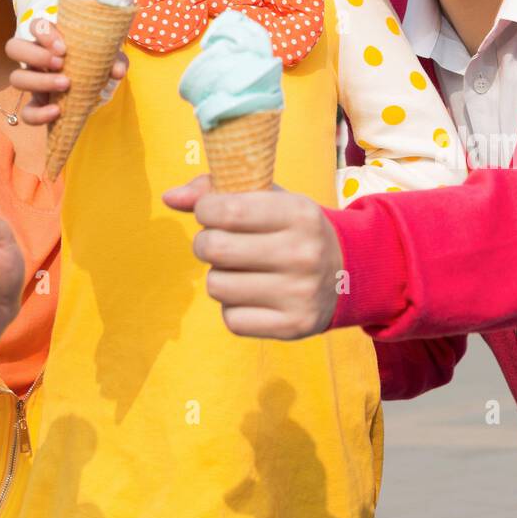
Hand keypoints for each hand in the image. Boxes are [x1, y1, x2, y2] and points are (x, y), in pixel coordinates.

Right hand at [6, 17, 128, 124]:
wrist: (97, 88)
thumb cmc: (97, 63)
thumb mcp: (109, 58)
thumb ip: (114, 60)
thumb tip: (116, 70)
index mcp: (50, 39)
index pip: (36, 25)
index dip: (44, 33)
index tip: (64, 47)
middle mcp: (35, 57)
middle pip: (14, 47)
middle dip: (35, 54)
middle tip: (61, 63)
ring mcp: (33, 81)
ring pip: (16, 78)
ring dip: (38, 81)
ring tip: (65, 84)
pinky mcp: (36, 105)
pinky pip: (26, 112)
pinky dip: (38, 114)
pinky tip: (57, 111)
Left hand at [162, 175, 343, 339]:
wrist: (347, 273)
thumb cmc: (292, 228)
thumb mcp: (269, 198)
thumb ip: (217, 190)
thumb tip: (169, 198)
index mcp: (298, 213)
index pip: (225, 209)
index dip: (204, 210)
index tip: (211, 212)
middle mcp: (301, 253)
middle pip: (215, 249)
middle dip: (205, 243)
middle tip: (217, 243)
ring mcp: (299, 294)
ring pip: (217, 286)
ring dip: (219, 276)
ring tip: (239, 269)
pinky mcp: (292, 327)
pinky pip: (232, 319)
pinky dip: (233, 307)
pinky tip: (252, 295)